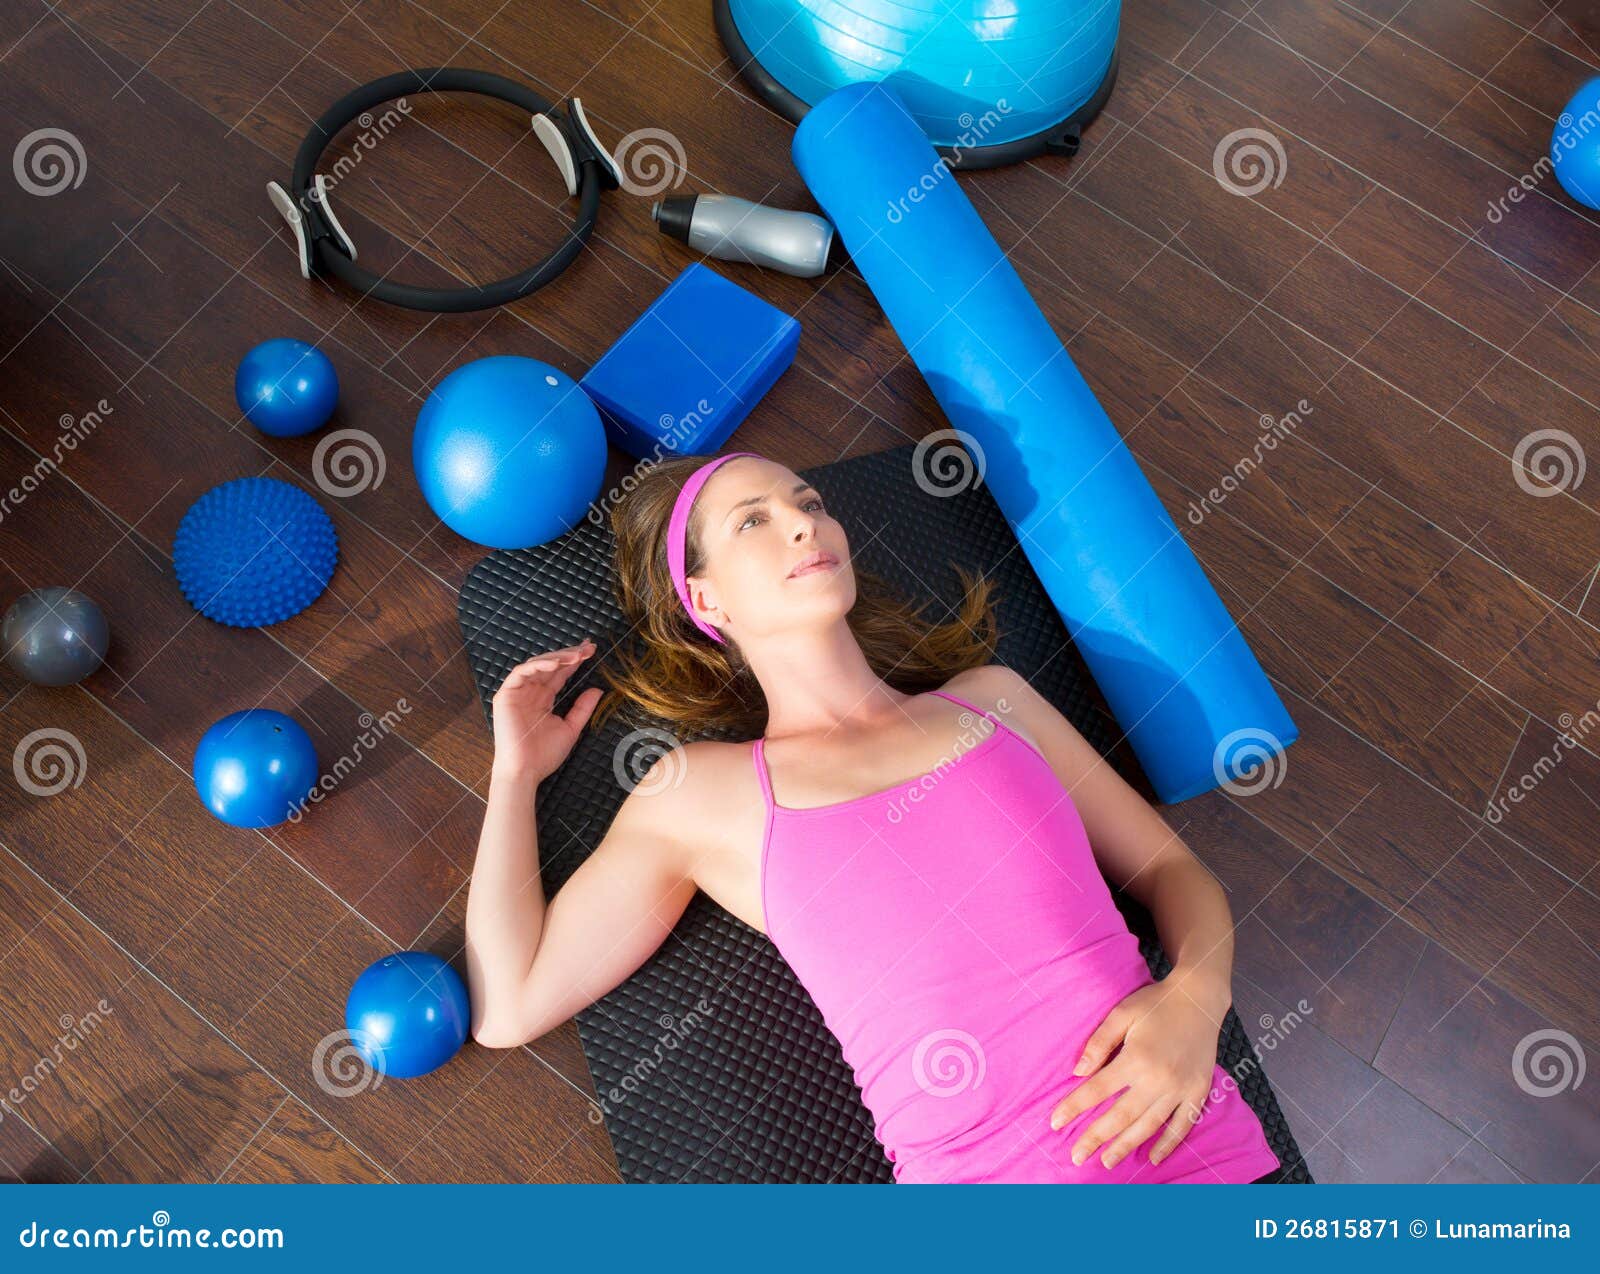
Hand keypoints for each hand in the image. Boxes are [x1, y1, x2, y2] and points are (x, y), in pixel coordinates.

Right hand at [490, 639, 602, 781]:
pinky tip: (556, 665)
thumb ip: (583, 708)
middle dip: (569, 655)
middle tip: (587, 648)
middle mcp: (530, 692)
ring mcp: (517, 693)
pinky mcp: (505, 696)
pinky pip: (521, 673)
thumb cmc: (544, 754)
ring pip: (536, 665)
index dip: (575, 662)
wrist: (526, 771)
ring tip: (576, 656)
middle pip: (550, 666)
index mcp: (543, 699)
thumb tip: (598, 689)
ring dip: (557, 658)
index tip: (592, 652)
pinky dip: (538, 666)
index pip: (560, 674)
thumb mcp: (571, 728)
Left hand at [1047, 978, 1221, 1170]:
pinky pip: (1183, 1125)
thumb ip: (1099, 1042)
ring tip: (1106, 1162)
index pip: (1098, 1090)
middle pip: (1121, 1115)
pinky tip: (1153, 1158)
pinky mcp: (1198, 1092)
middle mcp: (1159, 1078)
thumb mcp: (1122, 1013)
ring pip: (1149, 1125)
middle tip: (1076, 1157)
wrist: (1200, 998)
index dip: (1074, 1107)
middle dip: (1096, 1138)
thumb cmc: (1156, 1003)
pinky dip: (1168, 1144)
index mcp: (1136, 1058)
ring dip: (1126, 1146)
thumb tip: (1077, 1072)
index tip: (1055, 1122)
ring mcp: (1181, 1088)